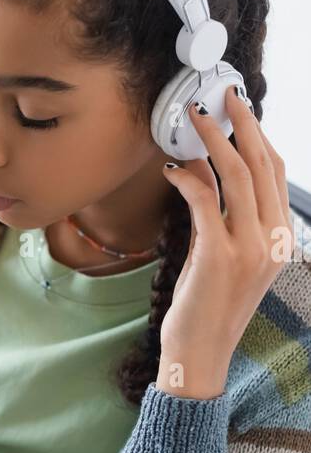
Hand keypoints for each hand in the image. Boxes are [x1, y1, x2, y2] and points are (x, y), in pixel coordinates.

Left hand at [156, 84, 290, 398]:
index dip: (259, 137)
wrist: (200, 355)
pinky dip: (187, 179)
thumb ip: (220, 217)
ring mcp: (250, 248)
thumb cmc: (207, 308)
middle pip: (262, 166)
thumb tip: (201, 173)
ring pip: (237, 176)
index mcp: (281, 239)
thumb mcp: (221, 256)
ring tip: (195, 117)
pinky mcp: (219, 255)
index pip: (277, 174)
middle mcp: (273, 240)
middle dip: (241, 124)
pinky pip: (205, 201)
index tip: (239, 112)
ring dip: (214, 140)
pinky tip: (171, 169)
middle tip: (221, 97)